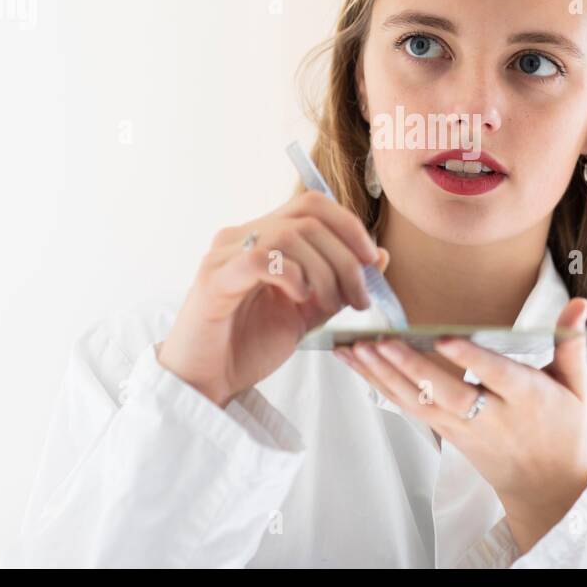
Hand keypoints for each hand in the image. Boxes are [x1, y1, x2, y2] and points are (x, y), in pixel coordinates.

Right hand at [157, 190, 388, 407]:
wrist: (206, 381)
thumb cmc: (249, 345)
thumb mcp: (309, 312)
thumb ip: (340, 283)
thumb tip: (380, 256)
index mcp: (264, 237)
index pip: (312, 205)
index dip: (349, 225)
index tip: (372, 261)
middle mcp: (241, 236)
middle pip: (307, 216)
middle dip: (344, 255)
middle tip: (357, 297)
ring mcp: (224, 254)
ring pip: (289, 235)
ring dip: (324, 271)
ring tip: (327, 305)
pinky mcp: (213, 279)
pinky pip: (260, 259)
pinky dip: (291, 275)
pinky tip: (298, 298)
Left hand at [334, 296, 586, 555]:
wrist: (547, 488)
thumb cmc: (563, 430)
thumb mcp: (576, 388)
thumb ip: (570, 343)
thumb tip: (579, 303)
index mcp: (528, 400)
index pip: (497, 376)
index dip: (471, 358)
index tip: (445, 336)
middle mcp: (492, 417)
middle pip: (447, 393)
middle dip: (411, 366)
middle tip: (380, 340)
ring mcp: (464, 430)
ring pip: (419, 403)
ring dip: (383, 375)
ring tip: (354, 347)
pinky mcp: (446, 435)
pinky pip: (410, 409)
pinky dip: (381, 385)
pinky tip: (360, 365)